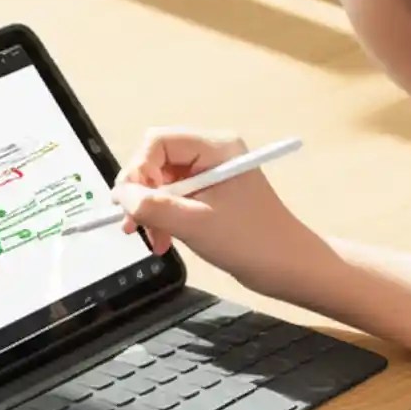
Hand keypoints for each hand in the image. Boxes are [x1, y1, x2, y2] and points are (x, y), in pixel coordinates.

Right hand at [112, 128, 319, 295]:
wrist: (289, 268)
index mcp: (216, 148)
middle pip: (156, 160)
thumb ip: (152, 207)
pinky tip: (162, 240)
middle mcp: (212, 154)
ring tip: (149, 237)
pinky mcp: (210, 194)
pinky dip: (162, 217)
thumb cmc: (252, 242)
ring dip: (149, 209)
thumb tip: (120, 195)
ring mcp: (210, 174)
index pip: (158, 142)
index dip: (138, 169)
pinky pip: (173, 198)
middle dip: (141, 192)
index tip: (131, 201)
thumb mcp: (195, 224)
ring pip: (161, 182)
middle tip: (133, 224)